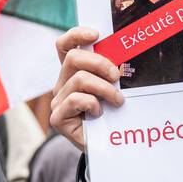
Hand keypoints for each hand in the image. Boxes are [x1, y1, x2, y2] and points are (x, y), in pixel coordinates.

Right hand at [51, 26, 123, 150]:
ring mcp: (58, 100)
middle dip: (99, 63)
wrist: (107, 147)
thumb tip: (124, 53)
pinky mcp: (58, 117)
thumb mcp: (113, 88)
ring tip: (118, 101)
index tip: (96, 34)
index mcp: (74, 72)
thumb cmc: (113, 114)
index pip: (65, 46)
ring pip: (79, 80)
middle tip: (116, 77)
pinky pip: (75, 100)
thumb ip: (111, 72)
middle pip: (74, 58)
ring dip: (104, 89)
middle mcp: (63, 83)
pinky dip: (92, 104)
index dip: (76, 35)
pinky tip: (100, 113)